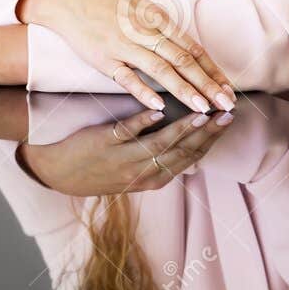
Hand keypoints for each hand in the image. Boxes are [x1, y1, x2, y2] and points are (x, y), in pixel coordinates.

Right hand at [17, 0, 235, 113]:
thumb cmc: (106, 2)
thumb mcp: (139, 8)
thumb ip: (163, 28)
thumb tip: (189, 49)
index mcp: (156, 18)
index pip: (192, 48)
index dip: (212, 70)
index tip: (229, 89)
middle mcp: (144, 30)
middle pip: (183, 60)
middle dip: (207, 84)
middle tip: (227, 104)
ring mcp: (124, 45)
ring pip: (161, 70)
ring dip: (184, 90)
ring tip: (203, 108)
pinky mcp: (104, 58)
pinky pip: (127, 77)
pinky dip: (144, 92)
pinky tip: (160, 107)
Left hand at [20, 106, 234, 195]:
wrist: (59, 173)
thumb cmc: (100, 169)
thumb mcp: (135, 173)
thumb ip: (160, 159)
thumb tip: (190, 142)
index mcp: (153, 179)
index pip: (190, 159)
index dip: (212, 141)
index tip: (229, 122)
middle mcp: (141, 173)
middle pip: (181, 153)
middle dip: (207, 134)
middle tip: (227, 114)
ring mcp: (122, 160)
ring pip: (158, 145)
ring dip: (182, 129)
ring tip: (202, 113)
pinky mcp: (103, 144)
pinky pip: (125, 132)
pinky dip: (142, 122)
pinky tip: (156, 111)